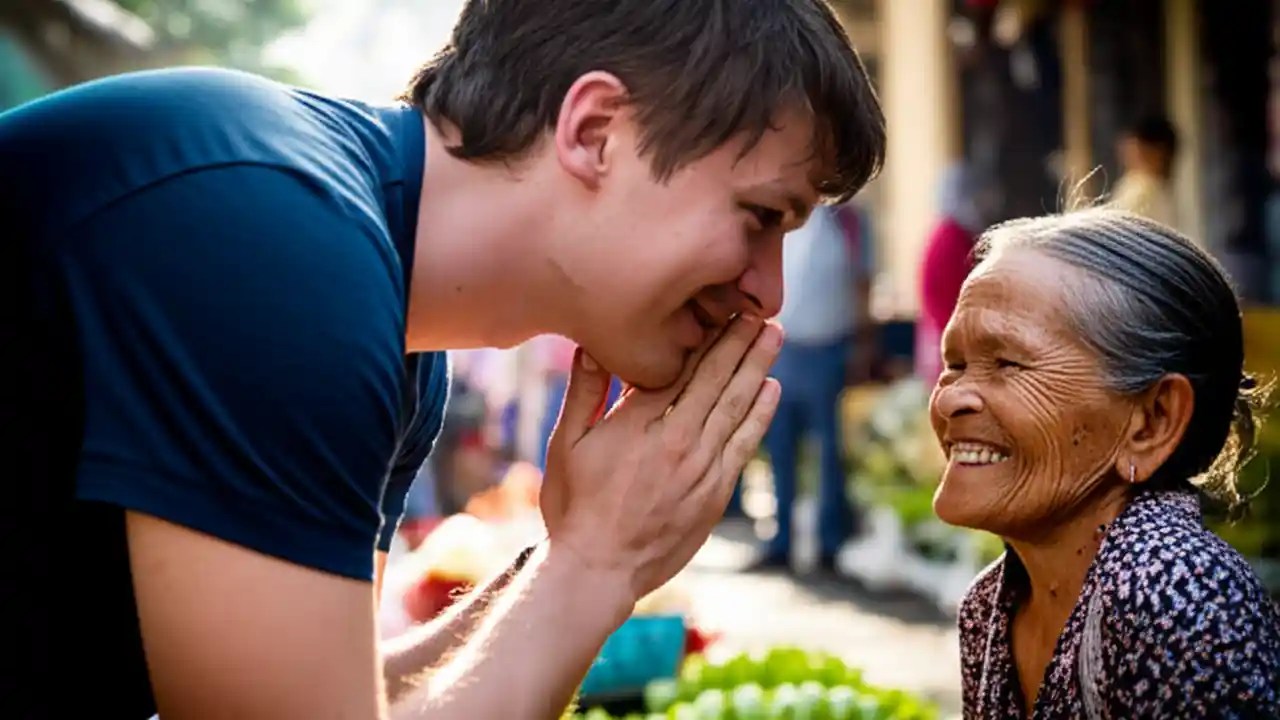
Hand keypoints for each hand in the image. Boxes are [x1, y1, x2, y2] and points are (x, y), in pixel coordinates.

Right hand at [540, 316, 782, 602]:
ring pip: (735, 405)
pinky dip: (759, 414)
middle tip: (760, 311)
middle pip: (715, 379)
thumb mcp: (565, 445)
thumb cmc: (574, 508)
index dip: (705, 335)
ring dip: (757, 367)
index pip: (680, 366)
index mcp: (638, 423)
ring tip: (773, 336)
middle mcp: (676, 440)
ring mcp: (700, 467)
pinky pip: (743, 443)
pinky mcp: (714, 493)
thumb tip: (593, 345)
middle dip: (739, 341)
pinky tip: (770, 388)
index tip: (722, 307)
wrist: (598, 570)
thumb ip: (584, 393)